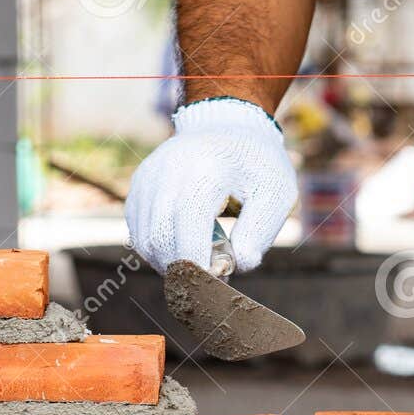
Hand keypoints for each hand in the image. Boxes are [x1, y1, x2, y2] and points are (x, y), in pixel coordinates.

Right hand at [127, 97, 295, 273]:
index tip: (217, 288)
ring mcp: (147, 180)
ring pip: (146, 242)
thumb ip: (260, 231)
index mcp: (204, 169)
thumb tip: (235, 266)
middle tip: (213, 281)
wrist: (227, 127)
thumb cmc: (256, 164)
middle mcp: (166, 172)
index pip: (187, 227)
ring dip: (172, 264)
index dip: (197, 266)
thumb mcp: (276, 193)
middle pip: (161, 240)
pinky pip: (140, 234)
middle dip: (185, 271)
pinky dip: (161, 251)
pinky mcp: (137, 189)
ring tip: (203, 259)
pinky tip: (187, 246)